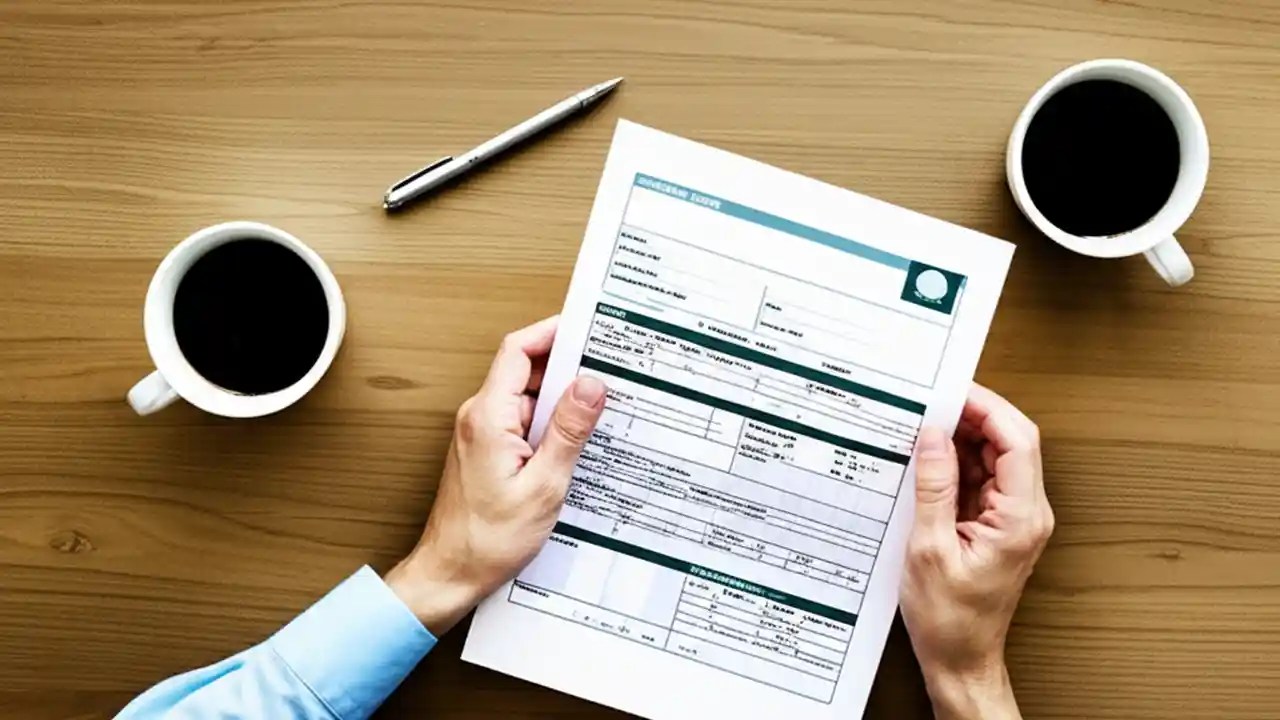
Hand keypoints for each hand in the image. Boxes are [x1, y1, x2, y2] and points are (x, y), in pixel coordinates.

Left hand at [385, 317, 606, 635]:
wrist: (450, 574)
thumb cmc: (487, 540)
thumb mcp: (543, 485)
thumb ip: (568, 431)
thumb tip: (591, 386)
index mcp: (488, 417)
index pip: (519, 350)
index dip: (553, 332)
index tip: (587, 328)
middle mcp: (480, 418)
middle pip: (527, 370)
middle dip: (569, 367)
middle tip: (609, 370)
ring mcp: (483, 434)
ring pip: (528, 398)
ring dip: (562, 401)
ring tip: (600, 411)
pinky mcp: (489, 451)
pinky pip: (524, 423)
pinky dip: (551, 425)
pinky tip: (576, 442)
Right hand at [899, 384, 1053, 719]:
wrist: (960, 659)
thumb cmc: (949, 619)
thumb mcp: (929, 548)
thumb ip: (933, 487)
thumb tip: (932, 436)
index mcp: (1020, 519)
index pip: (1017, 442)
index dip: (987, 408)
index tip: (953, 392)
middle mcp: (1027, 514)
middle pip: (1011, 442)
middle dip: (973, 416)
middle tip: (932, 402)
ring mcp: (1014, 518)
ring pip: (995, 457)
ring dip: (962, 438)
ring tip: (922, 428)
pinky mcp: (998, 524)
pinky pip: (982, 478)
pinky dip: (957, 462)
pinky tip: (928, 459)